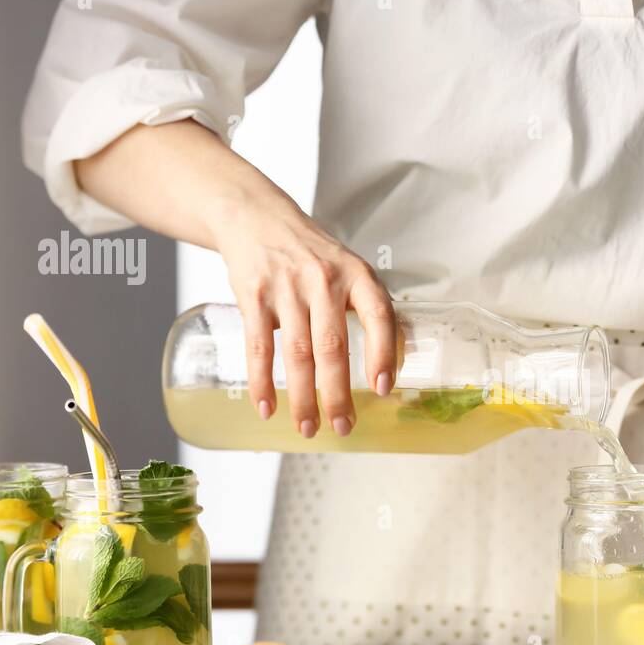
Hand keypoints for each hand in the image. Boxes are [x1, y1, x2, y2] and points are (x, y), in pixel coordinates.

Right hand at [212, 191, 396, 437]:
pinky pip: (259, 347)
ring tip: (309, 428)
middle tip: (343, 427)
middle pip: (333, 346)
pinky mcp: (254, 296)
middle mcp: (324, 279)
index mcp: (356, 274)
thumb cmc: (309, 252)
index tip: (383, 388)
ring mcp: (287, 288)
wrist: (254, 216)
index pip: (378, 316)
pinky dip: (262, 382)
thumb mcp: (346, 267)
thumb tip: (389, 362)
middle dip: (338, 394)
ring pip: (297, 354)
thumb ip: (364, 308)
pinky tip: (268, 409)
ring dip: (303, 398)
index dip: (383, 353)